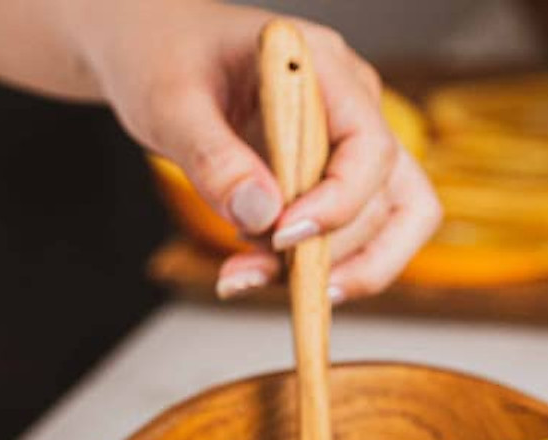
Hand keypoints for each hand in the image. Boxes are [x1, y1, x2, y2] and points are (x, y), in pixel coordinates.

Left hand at [66, 1, 441, 301]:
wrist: (155, 55)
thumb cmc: (164, 58)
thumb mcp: (169, 104)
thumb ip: (213, 158)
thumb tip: (263, 214)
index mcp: (321, 66)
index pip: (370, 147)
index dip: (338, 203)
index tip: (284, 235)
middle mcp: (352, 105)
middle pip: (392, 199)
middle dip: (332, 250)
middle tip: (263, 263)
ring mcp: (351, 145)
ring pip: (389, 227)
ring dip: (333, 270)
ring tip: (254, 275)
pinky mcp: (336, 181)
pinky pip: (350, 239)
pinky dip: (310, 270)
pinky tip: (252, 271)